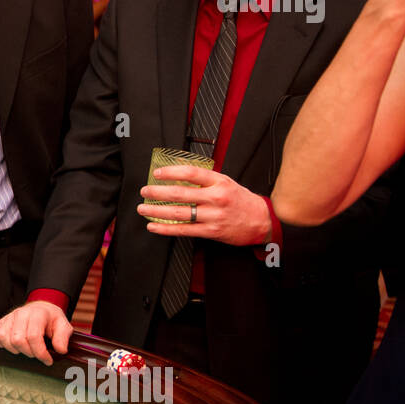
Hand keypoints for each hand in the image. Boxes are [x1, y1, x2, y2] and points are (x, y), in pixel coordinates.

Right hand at [0, 300, 71, 365]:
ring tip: (24, 349)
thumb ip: (63, 337)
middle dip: (28, 352)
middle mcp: (20, 314)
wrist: (41, 308)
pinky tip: (10, 345)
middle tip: (36, 354)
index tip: (48, 360)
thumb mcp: (63, 326)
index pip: (34, 336)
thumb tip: (60, 350)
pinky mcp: (0, 322)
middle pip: (17, 339)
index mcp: (37, 314)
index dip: (40, 353)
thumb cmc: (51, 319)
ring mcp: (8, 317)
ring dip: (14, 349)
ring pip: (3, 338)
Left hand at [137, 165, 271, 245]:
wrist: (261, 220)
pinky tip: (154, 225)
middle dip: (157, 192)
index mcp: (219, 182)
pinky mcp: (211, 231)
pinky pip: (184, 230)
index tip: (157, 173)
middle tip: (144, 191)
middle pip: (180, 194)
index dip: (171, 172)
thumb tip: (178, 175)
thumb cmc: (241, 200)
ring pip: (179, 213)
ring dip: (156, 211)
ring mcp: (213, 216)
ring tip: (143, 208)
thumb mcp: (226, 183)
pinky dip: (166, 228)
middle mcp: (216, 198)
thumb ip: (205, 180)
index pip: (191, 173)